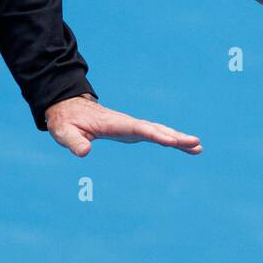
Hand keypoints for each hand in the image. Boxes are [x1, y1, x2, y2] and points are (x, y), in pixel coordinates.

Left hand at [44, 95, 202, 158]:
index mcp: (113, 123)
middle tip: (195, 143)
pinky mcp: (133, 131)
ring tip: (198, 147)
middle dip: (175, 136)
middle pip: (155, 128)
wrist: (70, 109)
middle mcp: (127, 123)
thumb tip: (84, 152)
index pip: (138, 129)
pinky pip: (156, 134)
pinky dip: (171, 140)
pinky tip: (186, 147)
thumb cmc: (67, 121)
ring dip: (178, 138)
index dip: (154, 134)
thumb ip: (74, 142)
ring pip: (159, 130)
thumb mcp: (64, 133)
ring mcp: (132, 126)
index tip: (170, 141)